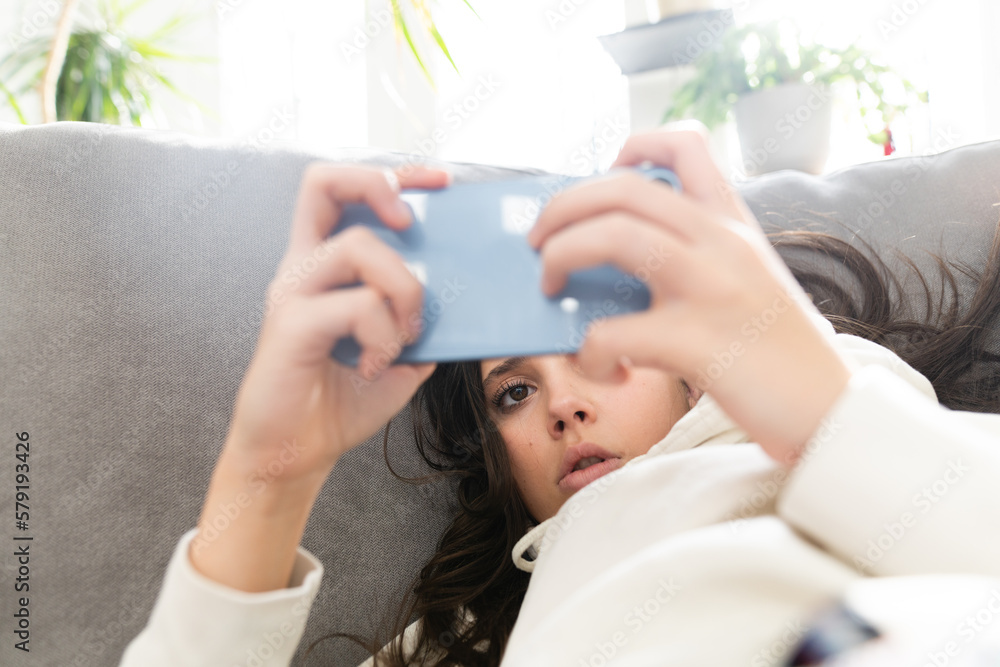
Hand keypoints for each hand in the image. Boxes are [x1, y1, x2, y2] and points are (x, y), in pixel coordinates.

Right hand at [223, 163, 450, 484]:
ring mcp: (293, 291)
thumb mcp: (397, 357)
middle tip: (411, 224)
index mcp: (325, 268)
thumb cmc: (337, 403)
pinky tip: (373, 365)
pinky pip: (357, 306)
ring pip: (359, 248)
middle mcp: (303, 267)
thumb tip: (463, 307)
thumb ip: (420, 325)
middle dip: (379, 185)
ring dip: (402, 289)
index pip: (347, 194)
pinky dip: (383, 336)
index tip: (438, 182)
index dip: (392, 174)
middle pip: (323, 182)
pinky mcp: (291, 324)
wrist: (294, 453)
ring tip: (403, 334)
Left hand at [526, 124, 851, 463]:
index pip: (686, 144)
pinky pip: (614, 332)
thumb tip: (601, 271)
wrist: (836, 413)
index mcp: (734, 224)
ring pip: (614, 238)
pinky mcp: (701, 344)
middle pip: (623, 188)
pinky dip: (589, 351)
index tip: (607, 173)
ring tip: (548, 288)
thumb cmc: (779, 354)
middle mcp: (724, 243)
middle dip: (561, 208)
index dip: (634, 145)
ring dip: (562, 257)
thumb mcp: (746, 284)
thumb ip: (692, 261)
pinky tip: (605, 369)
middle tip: (538, 243)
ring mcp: (714, 289)